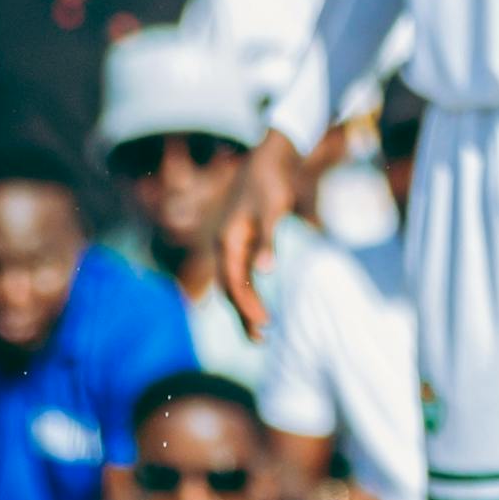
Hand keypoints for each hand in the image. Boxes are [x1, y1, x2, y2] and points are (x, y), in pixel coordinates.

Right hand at [220, 130, 303, 336]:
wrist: (270, 159)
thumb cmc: (272, 184)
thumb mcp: (273, 209)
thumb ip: (268, 240)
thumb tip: (265, 270)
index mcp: (229, 239)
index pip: (234, 282)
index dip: (248, 306)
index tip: (266, 324)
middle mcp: (225, 245)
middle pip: (229, 288)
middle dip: (242, 315)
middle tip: (260, 340)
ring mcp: (231, 244)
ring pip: (232, 283)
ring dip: (243, 309)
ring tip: (259, 334)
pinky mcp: (241, 242)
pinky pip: (239, 274)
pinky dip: (247, 293)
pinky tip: (257, 306)